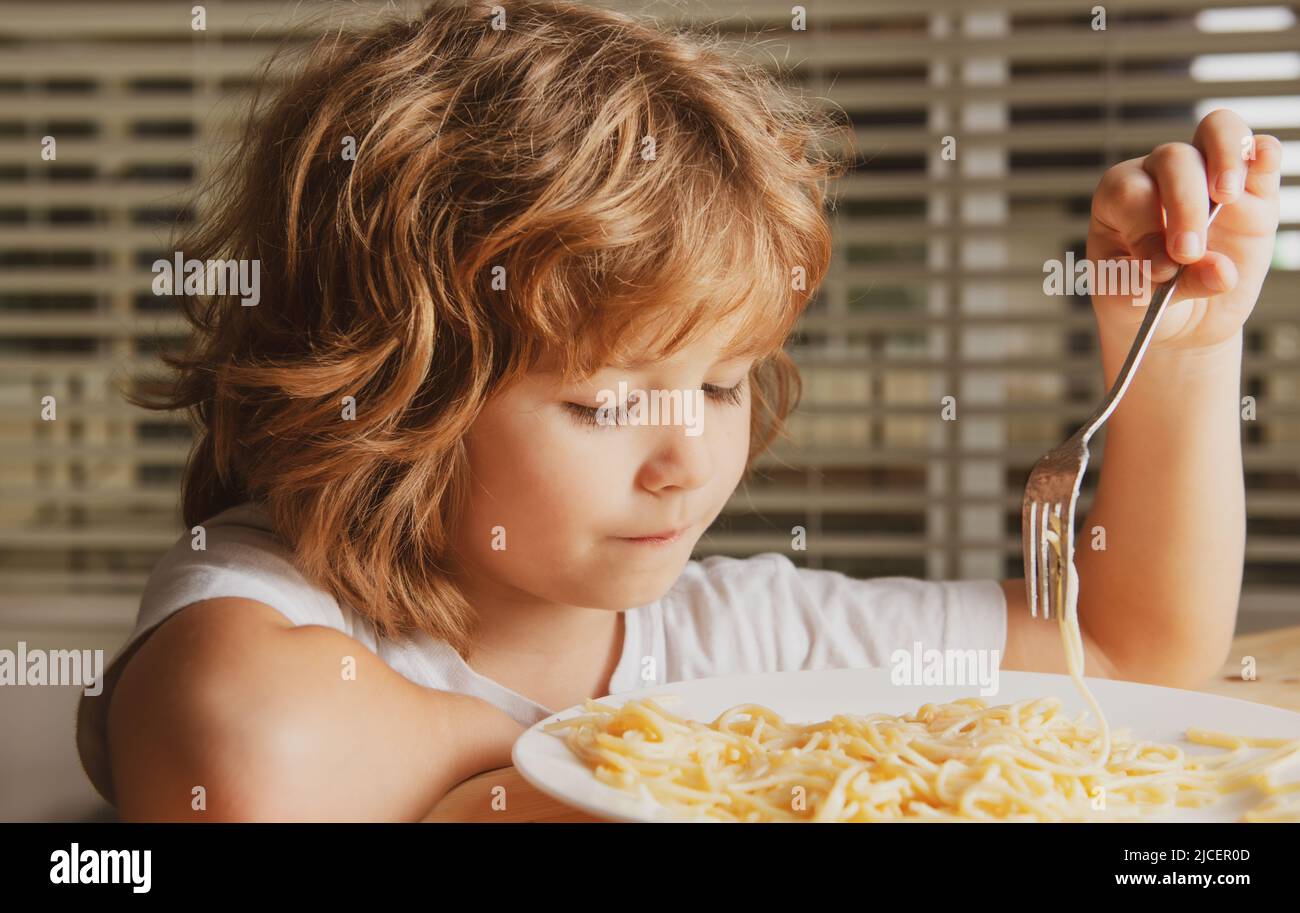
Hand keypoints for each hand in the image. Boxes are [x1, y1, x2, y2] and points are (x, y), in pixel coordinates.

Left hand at [1087, 109, 1280, 353]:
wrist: (1174, 322)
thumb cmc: (1139, 303)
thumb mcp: (1133, 302)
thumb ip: (1164, 285)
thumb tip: (1219, 270)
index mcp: (1119, 199)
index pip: (1130, 192)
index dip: (1144, 226)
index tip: (1160, 268)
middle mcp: (1161, 177)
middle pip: (1172, 159)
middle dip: (1183, 206)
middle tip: (1188, 253)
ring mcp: (1209, 177)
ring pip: (1216, 132)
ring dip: (1224, 157)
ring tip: (1225, 197)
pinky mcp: (1254, 193)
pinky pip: (1261, 154)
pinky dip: (1263, 153)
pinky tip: (1262, 162)